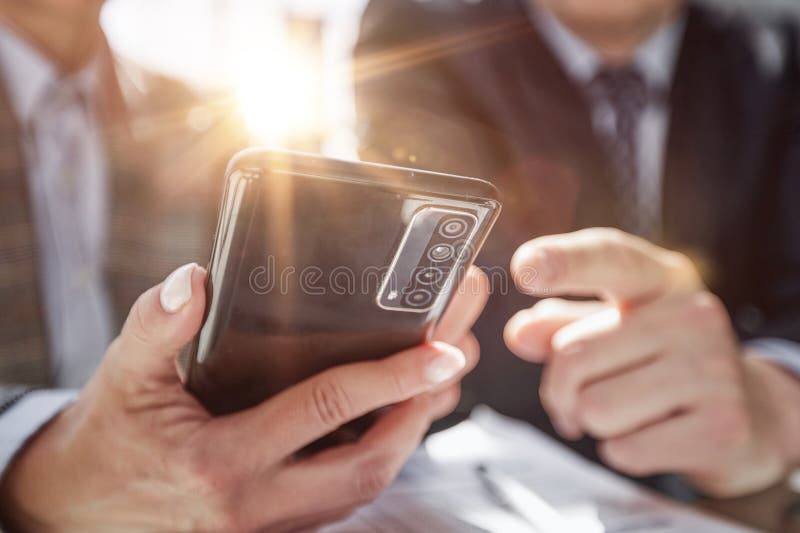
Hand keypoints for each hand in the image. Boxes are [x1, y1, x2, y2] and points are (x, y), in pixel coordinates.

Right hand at [0, 263, 486, 531]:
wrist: (77, 513)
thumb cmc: (106, 442)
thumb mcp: (120, 378)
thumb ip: (156, 326)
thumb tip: (195, 278)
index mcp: (223, 462)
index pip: (326, 411)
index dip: (392, 375)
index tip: (444, 345)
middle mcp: (258, 504)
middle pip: (370, 463)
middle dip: (421, 411)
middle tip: (456, 355)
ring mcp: (272, 524)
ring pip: (364, 487)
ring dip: (409, 434)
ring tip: (438, 379)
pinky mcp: (277, 526)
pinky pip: (343, 495)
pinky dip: (377, 453)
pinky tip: (393, 417)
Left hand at [504, 228, 799, 496]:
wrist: (750, 413)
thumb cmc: (666, 363)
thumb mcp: (617, 330)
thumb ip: (563, 325)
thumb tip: (519, 332)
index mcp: (660, 279)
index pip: (609, 259)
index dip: (564, 263)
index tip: (526, 267)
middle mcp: (692, 314)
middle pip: (573, 356)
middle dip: (560, 392)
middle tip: (579, 402)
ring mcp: (714, 368)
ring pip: (594, 408)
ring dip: (593, 423)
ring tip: (626, 414)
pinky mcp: (723, 425)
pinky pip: (625, 448)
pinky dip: (623, 451)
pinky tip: (653, 436)